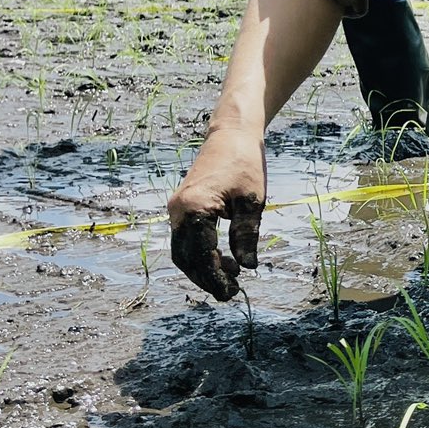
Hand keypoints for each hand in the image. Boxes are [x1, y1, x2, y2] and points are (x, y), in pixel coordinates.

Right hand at [168, 127, 267, 299]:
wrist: (231, 134)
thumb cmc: (245, 163)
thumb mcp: (252, 202)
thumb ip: (246, 236)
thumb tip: (247, 267)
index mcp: (194, 209)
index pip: (201, 256)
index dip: (216, 279)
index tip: (232, 293)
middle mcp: (178, 211)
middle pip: (185, 259)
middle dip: (206, 279)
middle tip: (231, 291)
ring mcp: (176, 208)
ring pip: (182, 251)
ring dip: (202, 268)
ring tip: (231, 275)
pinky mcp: (181, 206)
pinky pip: (185, 239)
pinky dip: (199, 254)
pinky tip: (222, 258)